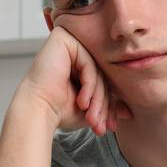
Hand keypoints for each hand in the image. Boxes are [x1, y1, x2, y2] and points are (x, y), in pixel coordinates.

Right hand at [16, 26, 133, 135]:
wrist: (37, 111)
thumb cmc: (59, 110)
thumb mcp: (91, 109)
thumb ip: (109, 106)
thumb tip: (130, 113)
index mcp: (78, 62)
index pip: (104, 80)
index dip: (109, 105)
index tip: (110, 127)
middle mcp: (74, 49)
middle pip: (102, 75)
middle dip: (103, 105)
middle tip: (101, 127)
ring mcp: (69, 42)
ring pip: (97, 72)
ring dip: (97, 100)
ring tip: (93, 120)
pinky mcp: (64, 39)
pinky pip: (89, 64)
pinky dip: (89, 86)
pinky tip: (82, 102)